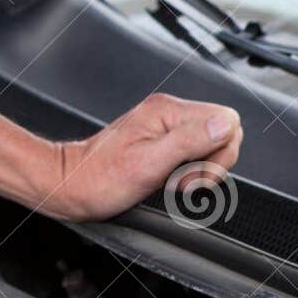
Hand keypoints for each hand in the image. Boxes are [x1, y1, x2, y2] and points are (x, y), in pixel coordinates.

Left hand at [43, 92, 242, 222]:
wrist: (70, 186)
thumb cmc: (99, 178)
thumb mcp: (148, 163)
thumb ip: (189, 141)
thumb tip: (224, 125)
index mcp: (168, 111)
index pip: (227, 120)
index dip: (220, 152)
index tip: (192, 173)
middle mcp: (168, 114)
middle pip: (222, 134)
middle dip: (210, 165)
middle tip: (179, 182)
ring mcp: (164, 127)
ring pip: (210, 147)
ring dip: (197, 172)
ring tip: (169, 183)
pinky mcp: (160, 142)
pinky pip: (192, 155)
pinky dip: (186, 173)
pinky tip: (166, 181)